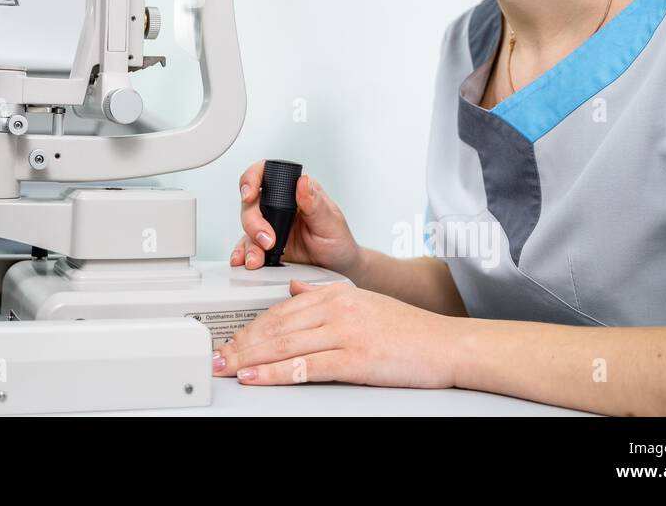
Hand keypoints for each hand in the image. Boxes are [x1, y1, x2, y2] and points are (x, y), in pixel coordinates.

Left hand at [211, 280, 459, 387]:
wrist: (447, 345)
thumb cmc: (409, 330)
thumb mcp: (363, 301)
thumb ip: (324, 294)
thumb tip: (296, 287)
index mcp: (336, 293)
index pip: (280, 309)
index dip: (250, 326)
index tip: (231, 338)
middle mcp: (336, 308)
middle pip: (276, 326)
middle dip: (241, 342)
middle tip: (218, 355)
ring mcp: (345, 332)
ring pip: (284, 344)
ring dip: (249, 358)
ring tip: (227, 367)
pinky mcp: (354, 358)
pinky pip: (305, 367)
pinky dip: (275, 373)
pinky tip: (257, 377)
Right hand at [230, 160, 361, 279]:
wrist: (338, 268)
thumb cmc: (337, 241)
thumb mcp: (330, 223)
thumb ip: (315, 204)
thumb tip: (302, 182)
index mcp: (294, 191)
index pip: (266, 173)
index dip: (252, 179)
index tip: (250, 195)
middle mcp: (278, 205)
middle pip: (251, 203)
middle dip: (253, 222)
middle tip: (267, 240)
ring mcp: (269, 225)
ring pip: (246, 226)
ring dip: (249, 243)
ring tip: (258, 258)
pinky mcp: (264, 244)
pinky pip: (247, 246)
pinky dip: (243, 254)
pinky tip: (245, 260)